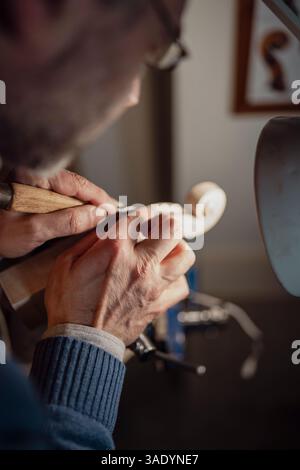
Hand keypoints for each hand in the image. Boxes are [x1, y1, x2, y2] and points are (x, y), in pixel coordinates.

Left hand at [0, 169, 113, 257]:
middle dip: (97, 201)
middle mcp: (36, 174)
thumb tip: (97, 215)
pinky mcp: (35, 191)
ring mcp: (35, 182)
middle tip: (115, 215)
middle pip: (77, 186)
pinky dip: (76, 207)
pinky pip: (62, 196)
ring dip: (88, 205)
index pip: (77, 184)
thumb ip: (66, 221)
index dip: (100, 197)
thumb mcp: (34, 230)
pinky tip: (85, 216)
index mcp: (34, 176)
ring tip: (104, 217)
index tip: (116, 209)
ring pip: (71, 192)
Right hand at [45, 215, 195, 345]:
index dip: (137, 213)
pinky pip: (182, 286)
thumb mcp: (66, 264)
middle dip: (164, 222)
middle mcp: (140, 265)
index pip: (138, 216)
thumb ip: (89, 240)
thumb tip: (105, 225)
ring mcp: (153, 285)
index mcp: (115, 250)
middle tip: (157, 226)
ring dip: (177, 247)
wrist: (81, 342)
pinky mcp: (159, 304)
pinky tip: (166, 276)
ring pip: (184, 255)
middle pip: (170, 229)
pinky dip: (178, 278)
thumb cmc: (71, 306)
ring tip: (167, 248)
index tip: (136, 217)